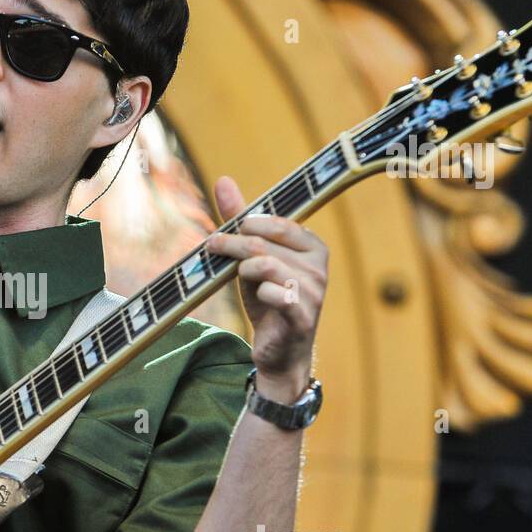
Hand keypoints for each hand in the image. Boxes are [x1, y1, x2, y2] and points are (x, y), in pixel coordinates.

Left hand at [204, 175, 328, 399]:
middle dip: (231, 244)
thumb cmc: (267, 299)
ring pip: (264, 264)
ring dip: (241, 269)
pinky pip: (274, 292)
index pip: (276, 221)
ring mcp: (314, 292)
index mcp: (313, 246)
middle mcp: (319, 266)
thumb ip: (240, 220)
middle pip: (263, 242)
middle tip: (212, 247)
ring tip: (237, 276)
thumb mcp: (251, 258)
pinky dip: (258, 293)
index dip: (245, 224)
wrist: (280, 351)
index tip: (224, 234)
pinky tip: (259, 299)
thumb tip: (223, 181)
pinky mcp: (303, 316)